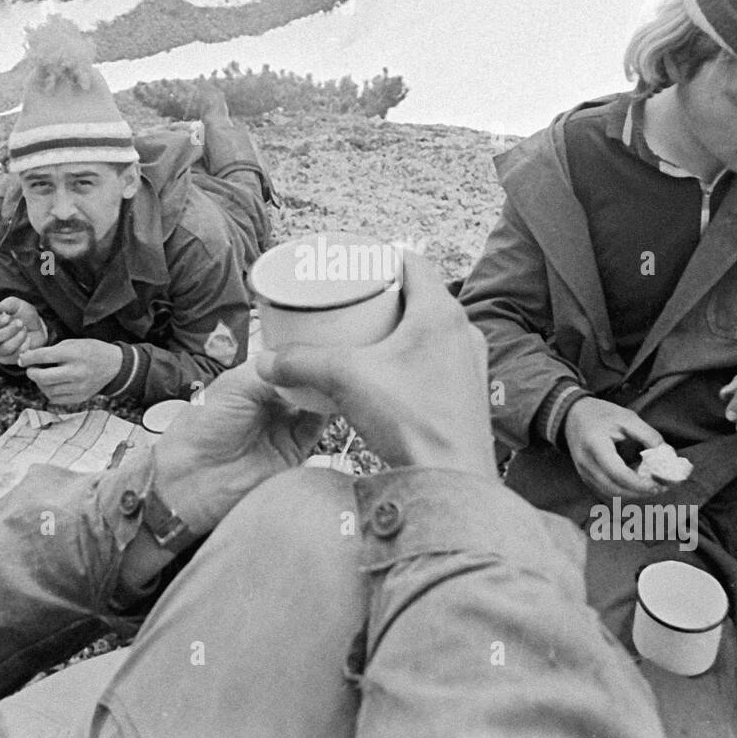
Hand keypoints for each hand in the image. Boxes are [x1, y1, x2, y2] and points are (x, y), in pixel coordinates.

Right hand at [0, 297, 46, 365]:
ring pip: (3, 349)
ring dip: (17, 337)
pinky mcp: (6, 360)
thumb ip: (5, 305)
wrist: (37, 327)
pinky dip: (24, 345)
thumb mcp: (16, 305)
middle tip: (20, 322)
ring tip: (24, 329)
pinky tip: (27, 338)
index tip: (7, 317)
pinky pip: (14, 356)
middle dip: (7, 331)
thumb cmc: (22, 314)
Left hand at [17, 339, 123, 405]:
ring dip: (40, 383)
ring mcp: (79, 387)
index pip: (43, 357)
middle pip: (42, 377)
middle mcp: (76, 372)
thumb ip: (52, 351)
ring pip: (47, 390)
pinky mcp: (80, 397)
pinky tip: (53, 384)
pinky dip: (50, 392)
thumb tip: (28, 359)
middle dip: (31, 373)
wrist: (115, 365)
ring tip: (44, 376)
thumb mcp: (73, 343)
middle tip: (31, 369)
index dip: (28, 358)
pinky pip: (56, 399)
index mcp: (74, 354)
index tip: (22, 359)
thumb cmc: (91, 350)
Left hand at [152, 363, 328, 533]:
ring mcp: (284, 426)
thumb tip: (305, 365)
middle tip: (332, 359)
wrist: (194, 479)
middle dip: (317, 372)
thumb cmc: (201, 427)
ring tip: (335, 376)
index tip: (321, 342)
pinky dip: (325, 414)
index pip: (288, 363)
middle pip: (305, 382)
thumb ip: (272, 374)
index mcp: (254, 383)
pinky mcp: (294, 450)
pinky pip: (316, 428)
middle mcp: (272, 402)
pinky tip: (330, 400)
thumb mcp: (235, 387)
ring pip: (315, 403)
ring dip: (325, 391)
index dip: (303, 355)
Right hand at [254, 250, 497, 481]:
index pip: (412, 261)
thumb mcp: (346, 380)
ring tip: (363, 339)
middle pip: (419, 296)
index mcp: (441, 312)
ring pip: (430, 330)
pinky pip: (437, 360)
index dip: (379, 256)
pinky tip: (386, 376)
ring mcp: (469, 364)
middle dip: (382, 296)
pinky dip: (411, 358)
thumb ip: (302, 363)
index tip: (351, 265)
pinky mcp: (468, 394)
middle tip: (348, 303)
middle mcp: (463, 331)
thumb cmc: (412, 422)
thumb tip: (266, 361)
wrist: (451, 480)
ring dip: (398, 329)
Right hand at [563, 397, 666, 500]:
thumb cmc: (600, 414)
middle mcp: (586, 463)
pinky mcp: (585, 477)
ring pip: (610, 494)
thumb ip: (648, 435)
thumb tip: (667, 454)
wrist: (572, 415)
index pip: (617, 473)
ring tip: (652, 486)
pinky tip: (636, 484)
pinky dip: (623, 492)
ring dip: (633, 495)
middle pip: (614, 489)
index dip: (639, 483)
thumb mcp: (627, 417)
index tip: (658, 484)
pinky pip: (605, 492)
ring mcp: (583, 473)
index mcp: (595, 445)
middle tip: (661, 487)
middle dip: (640, 492)